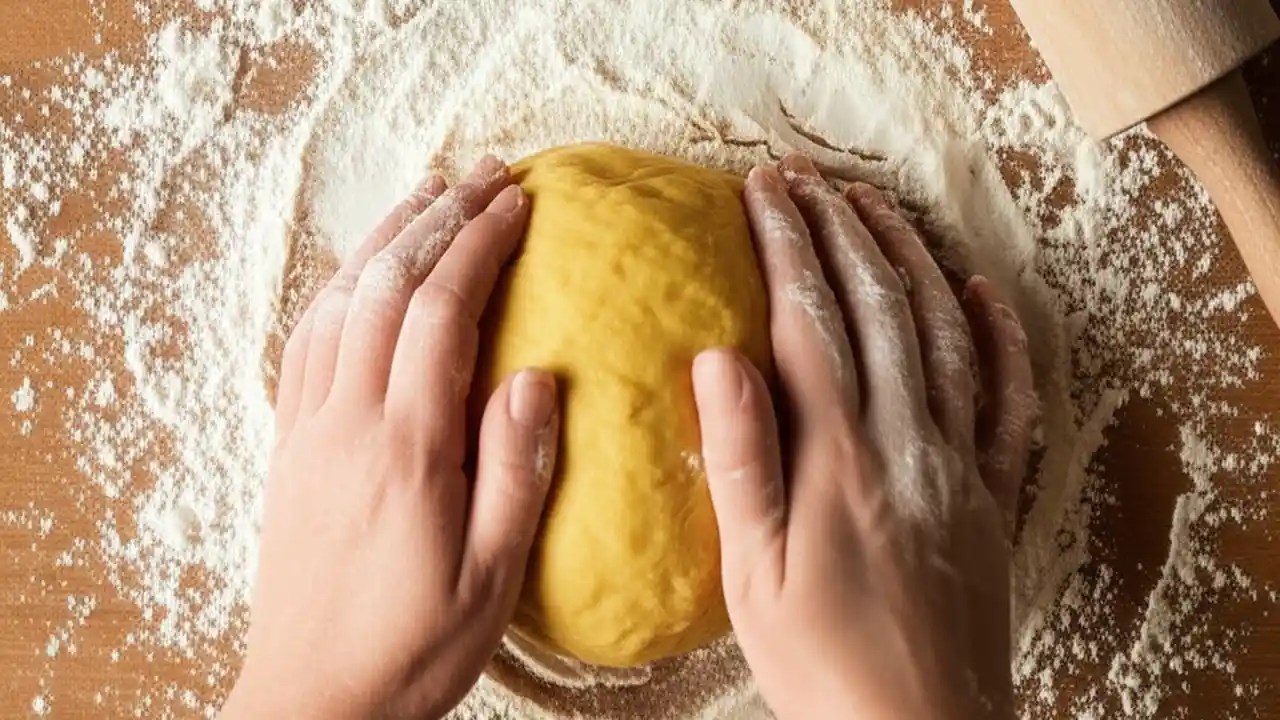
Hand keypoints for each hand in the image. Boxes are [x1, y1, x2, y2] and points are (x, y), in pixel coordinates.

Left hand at [222, 156, 558, 719]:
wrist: (313, 701)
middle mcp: (346, 423)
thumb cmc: (414, 648)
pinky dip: (339, 287)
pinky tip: (364, 272)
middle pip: (386, 286)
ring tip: (428, 195)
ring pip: (339, 302)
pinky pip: (306, 341)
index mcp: (406, 450)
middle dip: (438, 217)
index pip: (442, 313)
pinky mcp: (288, 446)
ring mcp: (308, 430)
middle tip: (486, 173)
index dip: (480, 246)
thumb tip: (534, 377)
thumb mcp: (493, 576)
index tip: (520, 203)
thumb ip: (515, 470)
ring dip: (385, 237)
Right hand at [692, 155, 1034, 718]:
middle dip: (840, 231)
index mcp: (839, 460)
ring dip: (908, 259)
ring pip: (942, 334)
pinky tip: (980, 291)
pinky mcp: (992, 495)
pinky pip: (1007, 399)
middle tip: (808, 179)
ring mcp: (959, 466)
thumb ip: (740, 460)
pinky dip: (997, 336)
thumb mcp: (753, 573)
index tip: (763, 191)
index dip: (786, 246)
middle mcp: (907, 445)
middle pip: (878, 309)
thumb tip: (719, 357)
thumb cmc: (820, 662)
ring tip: (875, 206)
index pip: (809, 323)